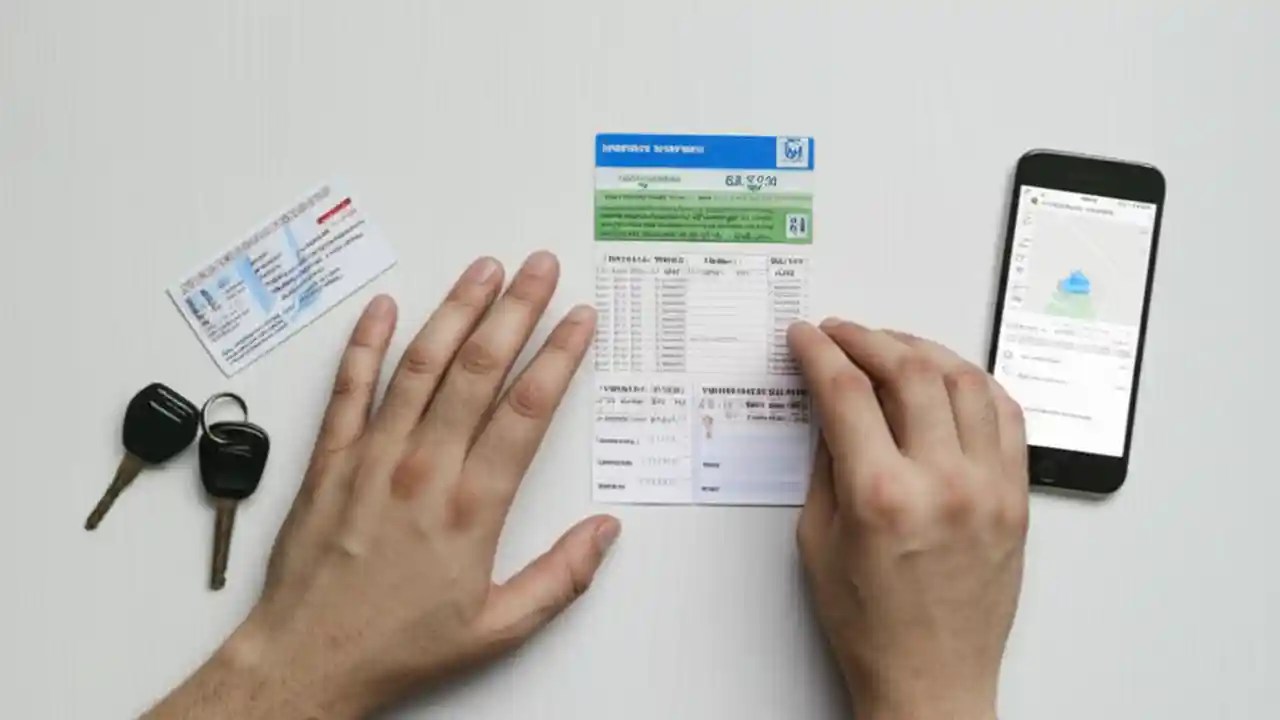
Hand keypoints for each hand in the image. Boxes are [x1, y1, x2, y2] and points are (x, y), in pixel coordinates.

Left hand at [149, 252, 618, 718]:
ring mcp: (372, 457)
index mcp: (472, 507)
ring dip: (455, 311)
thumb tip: (605, 532)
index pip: (527, 410)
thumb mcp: (499, 627)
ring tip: (483, 270)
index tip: (579, 320)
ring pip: (421, 367)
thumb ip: (561, 577)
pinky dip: (365, 344)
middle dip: (517, 311)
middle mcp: (424, 469)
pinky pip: (349, 388)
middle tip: (540, 269)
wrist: (308, 657)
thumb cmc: (399, 645)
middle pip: (480, 370)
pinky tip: (384, 308)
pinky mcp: (330, 459)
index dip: (559, 357)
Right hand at [789, 319, 1028, 719]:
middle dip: (867, 338)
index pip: (847, 392)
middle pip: (909, 370)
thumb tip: (831, 408)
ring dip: (923, 349)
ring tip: (894, 346)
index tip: (806, 337)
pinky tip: (951, 379)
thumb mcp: (818, 540)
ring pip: (965, 380)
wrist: (932, 679)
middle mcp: (943, 484)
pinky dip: (976, 384)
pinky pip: (1008, 416)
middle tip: (843, 333)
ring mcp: (989, 488)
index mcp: (882, 497)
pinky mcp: (1017, 499)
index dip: (820, 352)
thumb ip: (826, 465)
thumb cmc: (871, 626)